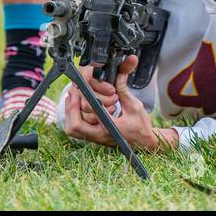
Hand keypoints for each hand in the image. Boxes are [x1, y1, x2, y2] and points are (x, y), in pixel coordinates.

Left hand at [63, 56, 177, 152]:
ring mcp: (96, 138)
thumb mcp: (134, 105)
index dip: (83, 99)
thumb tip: (120, 72)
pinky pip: (78, 131)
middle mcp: (100, 134)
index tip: (79, 88)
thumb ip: (123, 89)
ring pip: (74, 130)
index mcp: (110, 127)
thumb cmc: (141, 126)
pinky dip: (74, 118)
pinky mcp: (95, 137)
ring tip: (71, 98)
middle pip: (76, 126)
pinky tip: (75, 106)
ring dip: (70, 114)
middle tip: (72, 93)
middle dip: (71, 108)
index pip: (91, 112)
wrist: (145, 143)